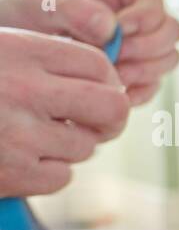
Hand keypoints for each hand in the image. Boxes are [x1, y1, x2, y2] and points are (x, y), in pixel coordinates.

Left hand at [0, 0, 178, 105]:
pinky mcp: (132, 69)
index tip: (116, 35)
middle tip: (115, 58)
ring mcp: (136, 43)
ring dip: (145, 71)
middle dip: (147, 49)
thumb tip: (111, 27)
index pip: (153, 3)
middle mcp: (132, 13)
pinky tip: (113, 89)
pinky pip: (153, 84)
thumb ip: (73, 7)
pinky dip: (139, 91)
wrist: (10, 43)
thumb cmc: (21, 13)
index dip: (141, 22)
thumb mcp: (38, 1)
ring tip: (111, 73)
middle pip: (170, 32)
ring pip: (168, 59)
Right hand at [0, 28, 129, 196]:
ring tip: (32, 136)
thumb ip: (43, 59)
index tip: (99, 88)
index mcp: (20, 52)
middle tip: (97, 121)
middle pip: (112, 107)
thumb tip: (108, 78)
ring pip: (86, 145)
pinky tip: (20, 158)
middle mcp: (25, 90)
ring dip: (68, 145)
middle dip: (111, 117)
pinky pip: (62, 176)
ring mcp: (21, 136)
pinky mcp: (15, 174)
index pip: (98, 64)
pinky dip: (47, 172)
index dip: (107, 79)